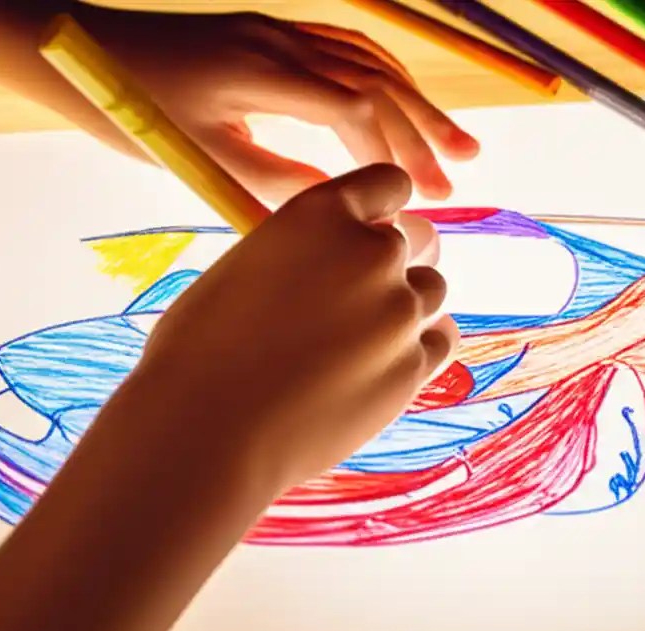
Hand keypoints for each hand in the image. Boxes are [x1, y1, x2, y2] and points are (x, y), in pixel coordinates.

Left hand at [73, 4, 479, 201]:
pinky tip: (409, 104)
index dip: (389, 154)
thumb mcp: (201, 157)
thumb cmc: (132, 108)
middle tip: (459, 178)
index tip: (409, 198)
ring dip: (418, 105)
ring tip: (461, 146)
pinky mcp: (274, 32)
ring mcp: (280, 32)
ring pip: (371, 63)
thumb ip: (272, 183)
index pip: (352, 107)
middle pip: (376, 81)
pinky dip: (387, 80)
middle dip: (422, 131)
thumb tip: (336, 211)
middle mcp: (280, 43)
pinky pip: (349, 49)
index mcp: (261, 73)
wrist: (81, 46)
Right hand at [118, 164, 457, 492]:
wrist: (209, 432)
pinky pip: (440, 340)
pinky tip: (378, 363)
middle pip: (418, 239)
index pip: (389, 185)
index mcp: (321, 213)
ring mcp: (400, 311)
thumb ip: (308, 249)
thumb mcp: (248, 266)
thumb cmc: (204, 351)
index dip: (380, 209)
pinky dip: (419, 348)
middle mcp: (372, 252)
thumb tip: (343, 256)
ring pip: (431, 291)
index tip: (364, 232)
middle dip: (394, 260)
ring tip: (352, 341)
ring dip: (405, 307)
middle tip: (354, 295)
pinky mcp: (414, 365)